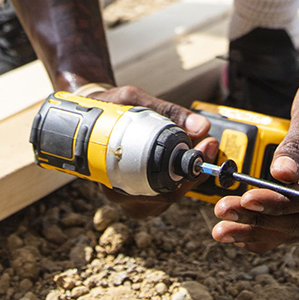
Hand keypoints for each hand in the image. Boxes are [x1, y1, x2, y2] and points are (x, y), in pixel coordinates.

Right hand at [84, 84, 220, 218]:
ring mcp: (130, 199)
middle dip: (196, 170)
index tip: (206, 145)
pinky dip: (180, 175)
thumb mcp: (133, 100)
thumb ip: (168, 112)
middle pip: (171, 195)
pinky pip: (165, 192)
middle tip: (209, 142)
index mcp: (114, 178)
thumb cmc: (109, 108)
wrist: (89, 117)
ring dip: (189, 173)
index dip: (190, 173)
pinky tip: (185, 155)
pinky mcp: (138, 196)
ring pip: (170, 196)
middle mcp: (122, 194)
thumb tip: (202, 127)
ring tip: (199, 145)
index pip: (162, 191)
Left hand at [210, 45, 298, 250]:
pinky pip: (295, 216)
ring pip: (298, 223)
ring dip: (260, 228)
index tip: (249, 199)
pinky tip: (241, 230)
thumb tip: (281, 175)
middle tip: (225, 214)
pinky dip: (269, 226)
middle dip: (263, 219)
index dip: (282, 201)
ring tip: (224, 230)